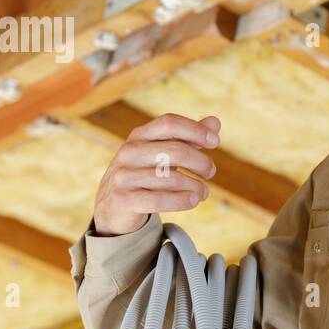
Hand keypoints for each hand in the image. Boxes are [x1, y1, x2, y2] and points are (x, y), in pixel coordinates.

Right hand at [91, 113, 220, 236]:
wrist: (113, 206)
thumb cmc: (145, 174)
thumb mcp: (163, 152)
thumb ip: (188, 138)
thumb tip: (215, 122)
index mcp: (139, 136)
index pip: (169, 123)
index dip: (195, 130)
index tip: (215, 142)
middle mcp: (129, 152)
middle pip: (176, 150)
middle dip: (201, 162)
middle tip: (210, 172)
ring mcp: (124, 176)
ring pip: (171, 179)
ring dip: (196, 187)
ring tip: (203, 192)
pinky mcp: (123, 200)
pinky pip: (159, 200)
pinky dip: (182, 201)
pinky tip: (193, 201)